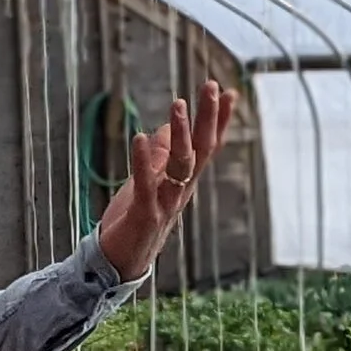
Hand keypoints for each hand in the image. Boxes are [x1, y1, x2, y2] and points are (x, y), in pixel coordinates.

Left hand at [95, 80, 237, 279]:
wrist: (120, 263)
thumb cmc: (135, 221)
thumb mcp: (148, 182)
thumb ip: (160, 158)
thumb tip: (167, 129)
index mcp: (184, 181)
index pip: (208, 146)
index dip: (219, 120)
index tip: (230, 91)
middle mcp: (182, 190)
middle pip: (202, 150)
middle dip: (208, 118)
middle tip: (211, 86)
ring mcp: (166, 202)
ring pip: (181, 165)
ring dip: (181, 134)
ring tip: (178, 104)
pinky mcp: (144, 213)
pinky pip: (145, 184)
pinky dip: (143, 161)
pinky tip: (139, 137)